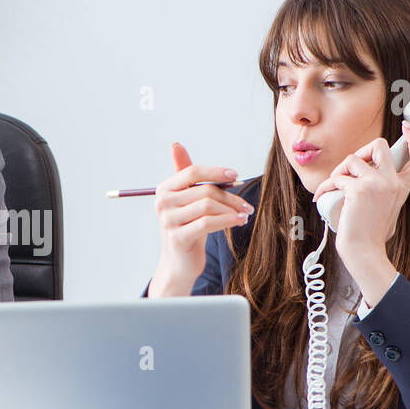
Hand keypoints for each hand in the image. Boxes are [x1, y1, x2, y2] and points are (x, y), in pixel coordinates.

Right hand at [148, 142, 251, 296]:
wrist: (179, 263)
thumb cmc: (187, 228)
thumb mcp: (186, 200)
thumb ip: (185, 175)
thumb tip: (175, 145)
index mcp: (164, 189)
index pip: (192, 172)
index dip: (216, 172)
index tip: (236, 177)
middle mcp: (162, 203)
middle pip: (205, 191)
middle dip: (230, 197)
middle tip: (246, 204)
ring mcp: (168, 221)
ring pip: (208, 206)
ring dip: (231, 210)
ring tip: (243, 215)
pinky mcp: (178, 237)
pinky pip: (208, 223)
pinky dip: (228, 221)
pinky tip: (239, 222)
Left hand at [312, 122, 409, 302]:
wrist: (364, 251)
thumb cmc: (370, 234)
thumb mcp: (385, 208)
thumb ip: (383, 189)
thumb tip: (364, 174)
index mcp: (402, 188)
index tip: (407, 126)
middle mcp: (392, 182)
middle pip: (379, 145)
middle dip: (361, 151)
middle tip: (350, 169)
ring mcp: (377, 183)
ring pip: (352, 159)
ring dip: (339, 172)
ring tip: (335, 189)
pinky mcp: (358, 189)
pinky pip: (337, 177)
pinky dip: (326, 186)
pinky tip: (322, 197)